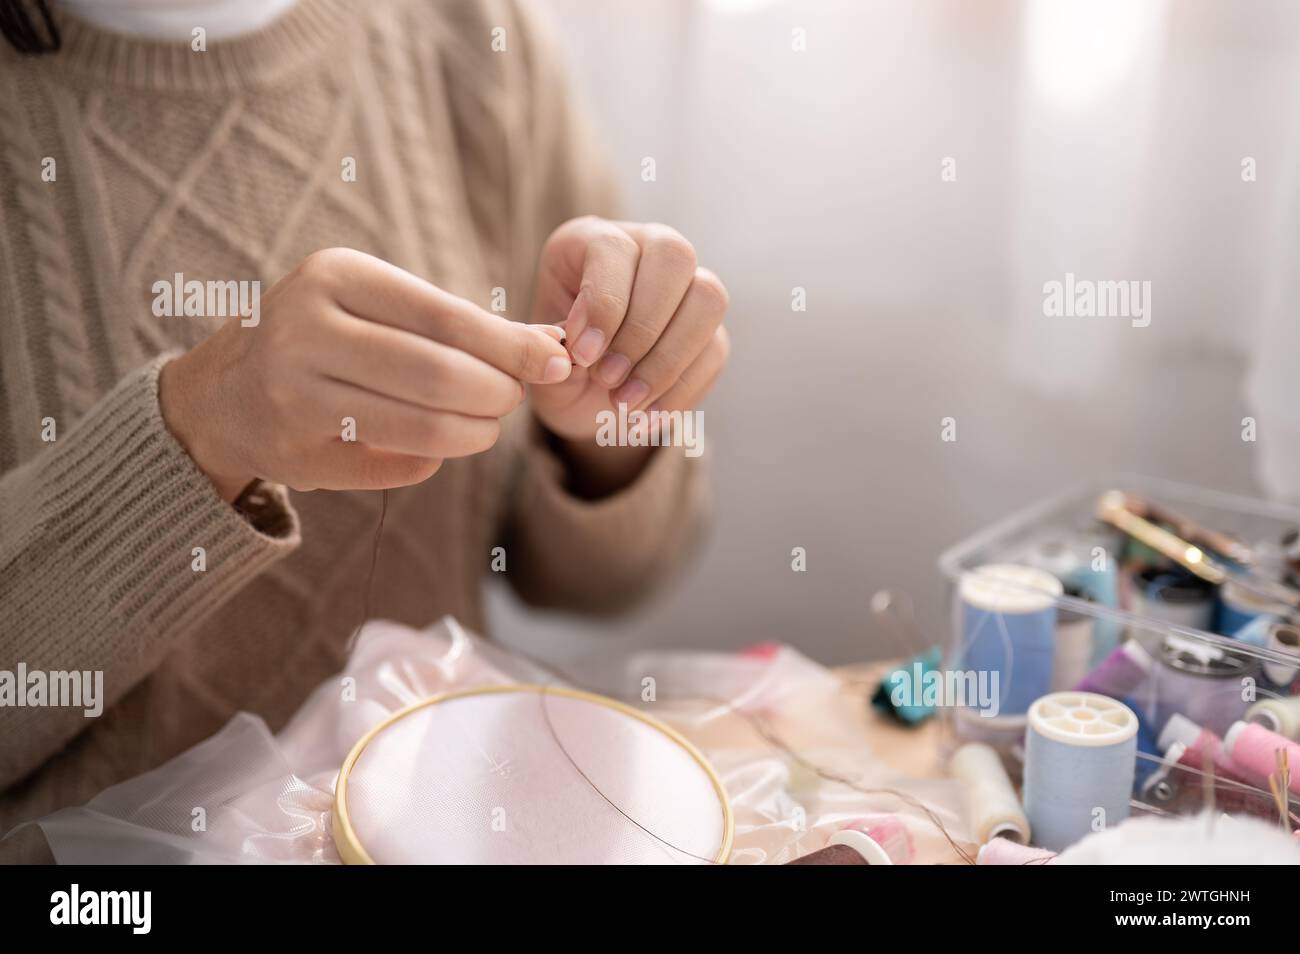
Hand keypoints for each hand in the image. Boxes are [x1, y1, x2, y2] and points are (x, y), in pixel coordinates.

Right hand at [160, 248, 571, 500]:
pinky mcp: (296, 455)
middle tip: (514, 399)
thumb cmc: (328, 336)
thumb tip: (551, 345)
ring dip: (476, 432)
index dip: (510, 346)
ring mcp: (294, 396)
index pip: (446, 317)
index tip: (556, 361)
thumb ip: (458, 322)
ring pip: (422, 427)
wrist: (225, 392)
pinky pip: (398, 467)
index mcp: (333, 275)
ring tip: (487, 425)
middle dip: (497, 393)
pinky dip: (434, 458)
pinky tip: (435, 445)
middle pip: (438, 375)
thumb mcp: (377, 303)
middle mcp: (305, 331)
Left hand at [528, 216, 729, 445]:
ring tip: (625, 402)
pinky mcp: (709, 330)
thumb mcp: (536, 358)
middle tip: (607, 379)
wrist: (581, 400)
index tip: (582, 354)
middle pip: (674, 256)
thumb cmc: (553, 366)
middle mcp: (645, 249)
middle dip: (642, 327)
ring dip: (666, 360)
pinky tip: (645, 417)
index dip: (603, 302)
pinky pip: (714, 350)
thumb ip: (548, 349)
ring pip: (708, 298)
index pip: (613, 248)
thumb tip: (576, 352)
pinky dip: (679, 391)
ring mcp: (686, 286)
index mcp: (590, 241)